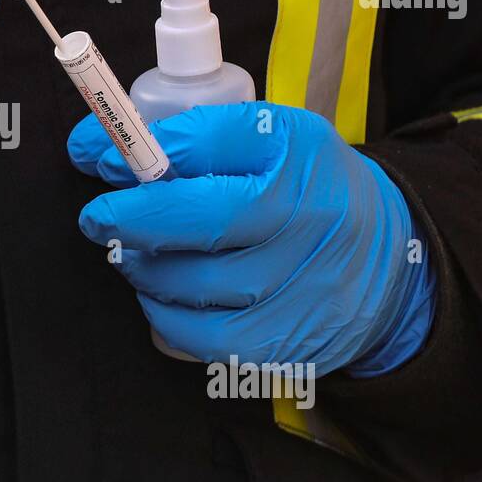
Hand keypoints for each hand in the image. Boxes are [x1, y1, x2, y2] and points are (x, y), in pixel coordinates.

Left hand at [69, 102, 434, 376]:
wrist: (390, 265)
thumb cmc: (303, 193)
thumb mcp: (269, 145)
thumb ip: (191, 143)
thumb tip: (94, 151)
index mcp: (298, 149)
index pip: (206, 140)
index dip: (137, 148)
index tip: (91, 151)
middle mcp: (308, 214)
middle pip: (198, 216)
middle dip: (128, 215)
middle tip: (97, 217)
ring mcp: (301, 283)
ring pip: (190, 281)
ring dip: (142, 266)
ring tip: (135, 254)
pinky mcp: (285, 342)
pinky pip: (197, 334)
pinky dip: (162, 313)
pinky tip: (161, 295)